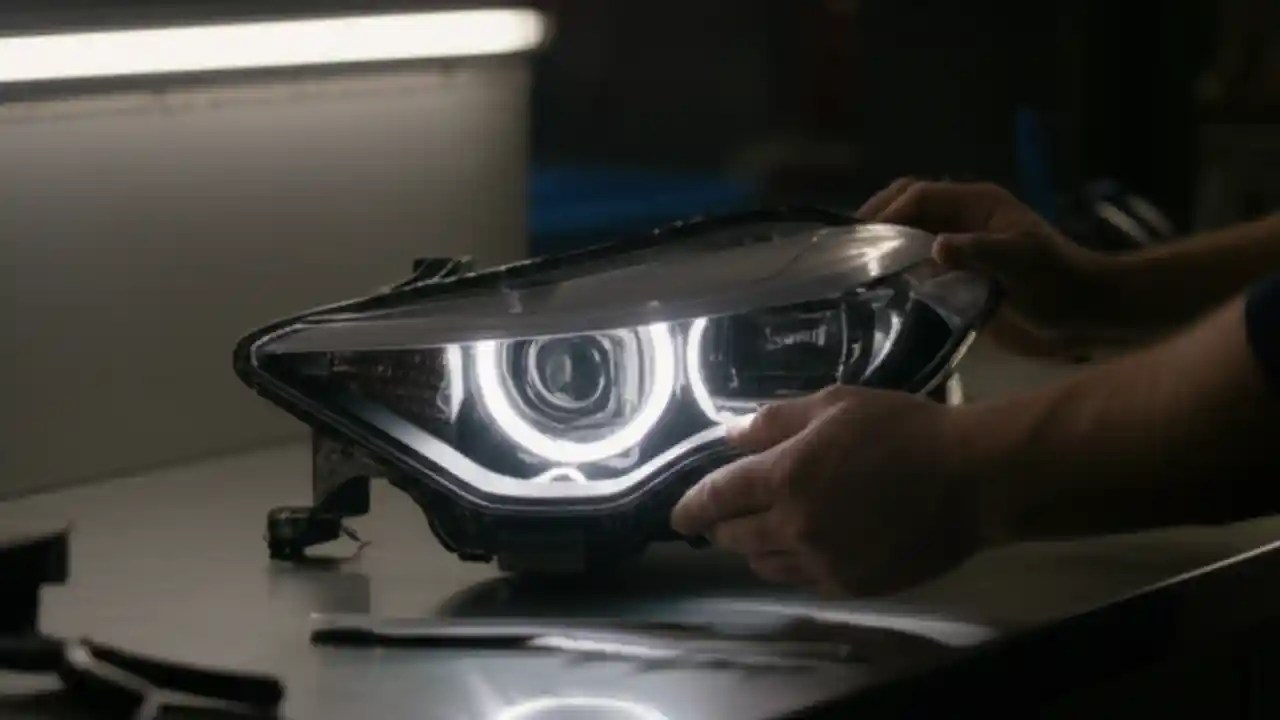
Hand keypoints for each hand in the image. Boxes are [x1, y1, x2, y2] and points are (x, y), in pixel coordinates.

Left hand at [669, 386, 981, 595]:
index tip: (677, 517)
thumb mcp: (835, 404)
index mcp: (784, 475)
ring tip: (759, 533)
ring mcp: (821, 561)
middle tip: (720, 519)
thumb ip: (776, 420)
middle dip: (720, 527)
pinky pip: (801, 580)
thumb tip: (730, 434)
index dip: (691, 507)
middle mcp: (793, 525)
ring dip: (752, 549)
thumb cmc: (902, 430)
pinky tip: (802, 549)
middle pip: (734, 537)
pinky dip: (790, 565)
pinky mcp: (849, 585)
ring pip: (763, 564)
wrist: (970, 479)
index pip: (716, 497)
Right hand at [857, 179, 1124, 358]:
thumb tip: (936, 247)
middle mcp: (963, 217)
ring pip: (909, 231)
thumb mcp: (1022, 262)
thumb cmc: (1059, 281)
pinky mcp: (960, 270)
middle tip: (848, 249)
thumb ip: (979, 252)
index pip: (919, 196)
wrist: (1083, 313)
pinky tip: (882, 287)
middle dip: (877, 219)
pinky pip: (919, 261)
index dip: (888, 213)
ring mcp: (961, 243)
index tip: (861, 239)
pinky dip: (898, 268)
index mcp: (977, 203)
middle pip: (908, 205)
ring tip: (857, 267)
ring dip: (884, 243)